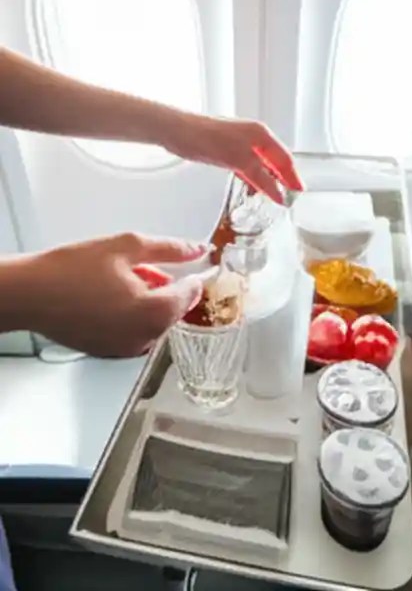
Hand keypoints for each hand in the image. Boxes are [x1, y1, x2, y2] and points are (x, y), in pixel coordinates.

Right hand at [18, 233, 209, 357]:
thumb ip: (169, 249)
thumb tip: (198, 249)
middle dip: (163, 286)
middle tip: (139, 267)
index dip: (191, 275)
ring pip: (152, 319)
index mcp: (155, 313)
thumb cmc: (68, 271)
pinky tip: (107, 297)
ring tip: (118, 279)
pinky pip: (133, 330)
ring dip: (146, 299)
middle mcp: (145, 337)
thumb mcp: (127, 247)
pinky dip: (129, 313)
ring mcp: (126, 349)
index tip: (190, 265)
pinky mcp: (109, 352)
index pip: (192, 294)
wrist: (26, 294)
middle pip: (172, 308)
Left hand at [161, 115, 303, 203]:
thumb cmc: (207, 138)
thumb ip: (262, 178)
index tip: (299, 192)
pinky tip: (254, 185)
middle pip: (276, 160)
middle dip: (284, 177)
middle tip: (290, 195)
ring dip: (269, 177)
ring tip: (276, 193)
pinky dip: (254, 175)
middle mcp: (255, 136)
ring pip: (262, 162)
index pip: (285, 159)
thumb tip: (278, 193)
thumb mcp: (240, 161)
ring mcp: (241, 141)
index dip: (293, 177)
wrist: (178, 130)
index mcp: (262, 135)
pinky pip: (248, 163)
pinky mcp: (228, 148)